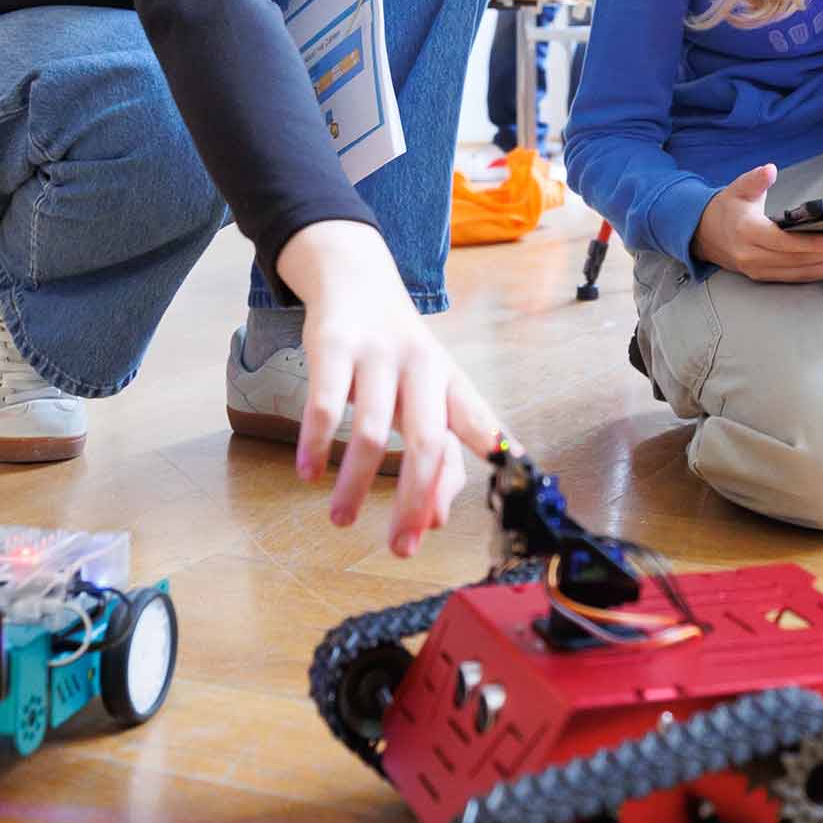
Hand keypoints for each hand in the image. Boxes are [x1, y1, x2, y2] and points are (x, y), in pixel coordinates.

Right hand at [273, 220, 502, 554]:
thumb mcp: (426, 395)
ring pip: (372, 431)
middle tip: (400, 546)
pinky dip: (315, 444)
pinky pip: (325, 403)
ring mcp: (377, 355)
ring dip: (354, 483)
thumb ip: (440, 456)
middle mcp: (422, 368)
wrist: (355, 276)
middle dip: (414, 500)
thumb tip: (439, 520)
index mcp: (451, 382)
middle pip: (427, 441)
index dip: (498, 454)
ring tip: (341, 521)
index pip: (479, 422)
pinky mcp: (334, 346)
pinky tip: (307, 474)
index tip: (515, 488)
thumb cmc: (397, 354)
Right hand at [691, 163, 822, 282]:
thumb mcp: (737, 189)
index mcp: (748, 235)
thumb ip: (755, 180)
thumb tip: (769, 169)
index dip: (816, 245)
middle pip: (803, 262)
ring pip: (805, 274)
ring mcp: (760, 271)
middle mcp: (754, 258)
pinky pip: (800, 278)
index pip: (787, 244)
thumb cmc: (725, 210)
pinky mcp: (766, 277)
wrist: (702, 234)